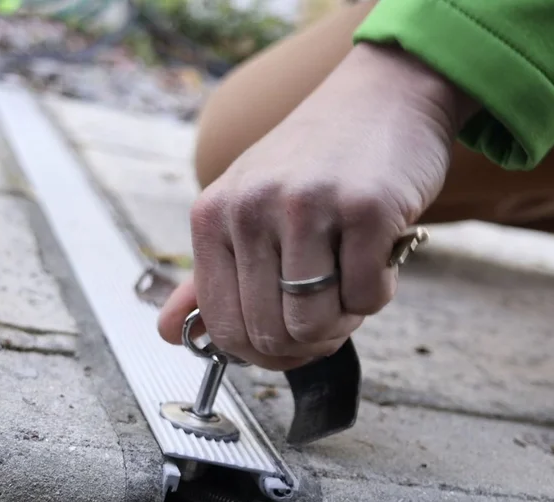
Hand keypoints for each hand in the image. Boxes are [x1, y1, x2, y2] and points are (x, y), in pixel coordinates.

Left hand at [158, 43, 478, 369]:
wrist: (384, 96)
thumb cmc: (314, 161)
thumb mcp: (246, 205)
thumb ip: (209, 275)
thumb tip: (169, 333)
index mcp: (212, 214)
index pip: (223, 325)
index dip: (261, 352)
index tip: (287, 341)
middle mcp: (251, 208)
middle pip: (271, 333)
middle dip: (308, 340)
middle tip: (329, 308)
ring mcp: (308, 206)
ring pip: (316, 324)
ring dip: (343, 321)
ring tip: (350, 280)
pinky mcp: (367, 209)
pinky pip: (368, 299)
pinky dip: (378, 293)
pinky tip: (376, 255)